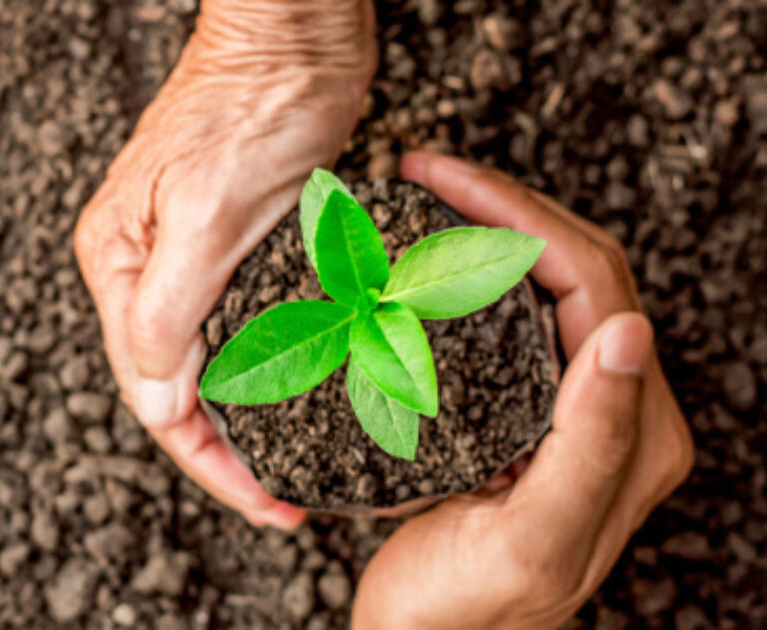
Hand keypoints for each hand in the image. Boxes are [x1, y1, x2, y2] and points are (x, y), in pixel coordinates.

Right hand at [74, 0, 376, 527]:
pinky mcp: (230, 244)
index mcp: (120, 266)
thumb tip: (154, 399)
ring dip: (248, 418)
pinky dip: (267, 369)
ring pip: (208, 364)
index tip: (268, 505)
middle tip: (286, 500)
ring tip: (296, 465)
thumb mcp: (207, 214)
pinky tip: (300, 394)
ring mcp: (184, 257)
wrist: (294, 33)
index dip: (210, 462)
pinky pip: (240, 327)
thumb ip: (169, 311)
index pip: (154, 395)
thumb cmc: (252, 105)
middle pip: (176, 388)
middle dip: (227, 453)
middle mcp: (143, 269)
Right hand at [352, 152, 694, 627]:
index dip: (519, 218)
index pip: (591, 283)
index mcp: (633, 434)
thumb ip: (590, 445)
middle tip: (425, 172)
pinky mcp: (530, 411)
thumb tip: (626, 331)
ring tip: (425, 198)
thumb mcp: (533, 541)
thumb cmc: (466, 612)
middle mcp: (616, 411)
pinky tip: (427, 260)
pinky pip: (516, 315)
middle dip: (504, 206)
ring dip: (493, 228)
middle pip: (576, 268)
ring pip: (547, 283)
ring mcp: (572, 407)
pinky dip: (473, 271)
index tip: (440, 182)